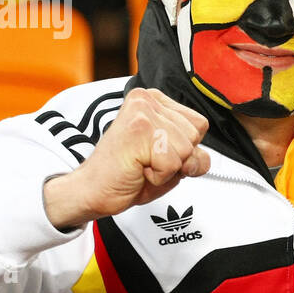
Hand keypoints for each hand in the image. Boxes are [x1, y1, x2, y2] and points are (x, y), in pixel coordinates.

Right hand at [43, 88, 210, 229]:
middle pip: (195, 136)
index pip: (199, 125)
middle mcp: (148, 101)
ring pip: (186, 150)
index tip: (157, 153)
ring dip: (167, 168)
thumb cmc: (127, 175)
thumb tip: (201, 157)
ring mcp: (143, 113)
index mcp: (155, 101)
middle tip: (147, 161)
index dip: (186, 149)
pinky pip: (173, 163)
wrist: (93, 191)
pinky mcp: (139, 130)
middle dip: (178, 159)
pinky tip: (138, 169)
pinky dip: (160, 176)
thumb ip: (193, 153)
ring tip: (141, 164)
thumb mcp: (171, 162)